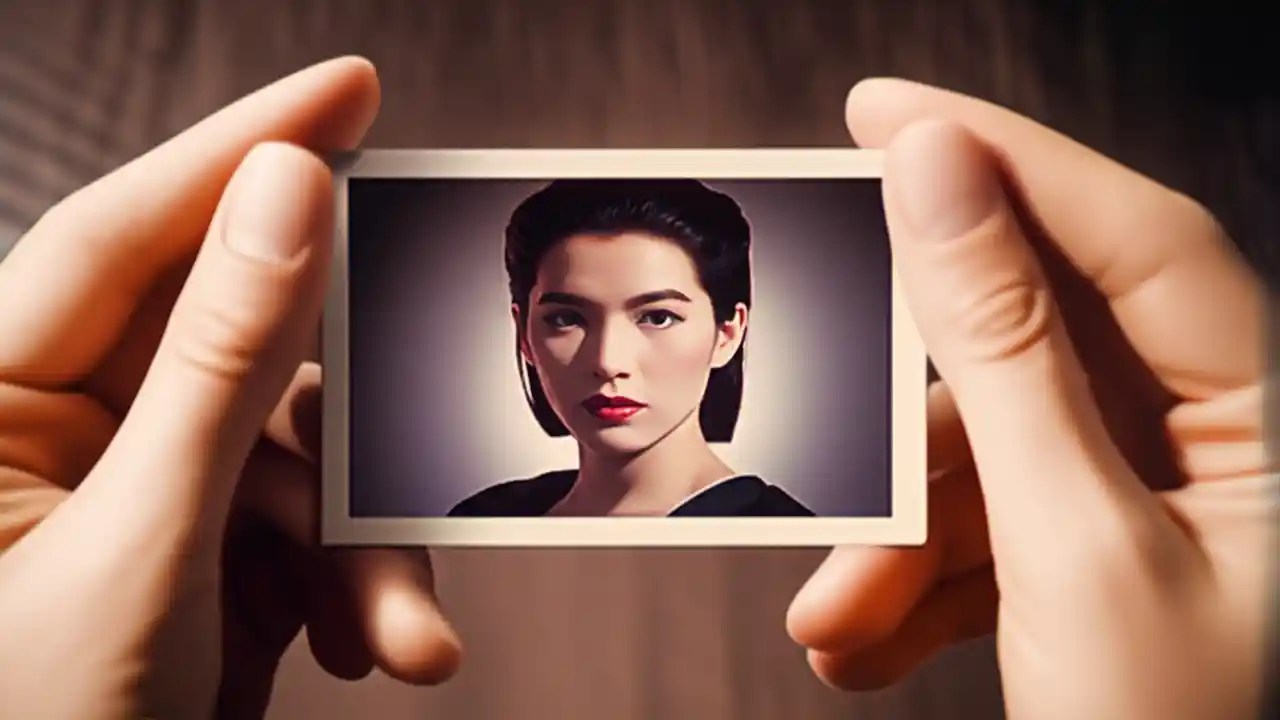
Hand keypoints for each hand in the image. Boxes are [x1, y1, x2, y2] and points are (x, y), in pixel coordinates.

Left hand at [0, 57, 460, 718]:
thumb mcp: (148, 547)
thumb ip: (222, 367)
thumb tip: (288, 194)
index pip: (120, 239)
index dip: (238, 152)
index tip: (351, 91)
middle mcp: (59, 436)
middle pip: (239, 355)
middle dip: (341, 428)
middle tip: (415, 409)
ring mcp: (144, 499)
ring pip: (298, 461)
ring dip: (362, 547)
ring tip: (395, 632)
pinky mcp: (207, 558)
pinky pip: (310, 530)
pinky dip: (355, 586)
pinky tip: (367, 646)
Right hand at [787, 79, 1275, 718]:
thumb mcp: (1071, 545)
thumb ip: (999, 352)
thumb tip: (935, 184)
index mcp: (1274, 418)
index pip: (1130, 231)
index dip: (1001, 157)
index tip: (881, 112)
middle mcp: (1225, 443)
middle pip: (1042, 350)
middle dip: (915, 420)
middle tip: (828, 415)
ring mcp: (1162, 507)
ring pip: (997, 455)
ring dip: (899, 535)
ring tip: (834, 616)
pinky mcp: (1103, 563)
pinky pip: (996, 528)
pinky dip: (923, 581)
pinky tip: (869, 640)